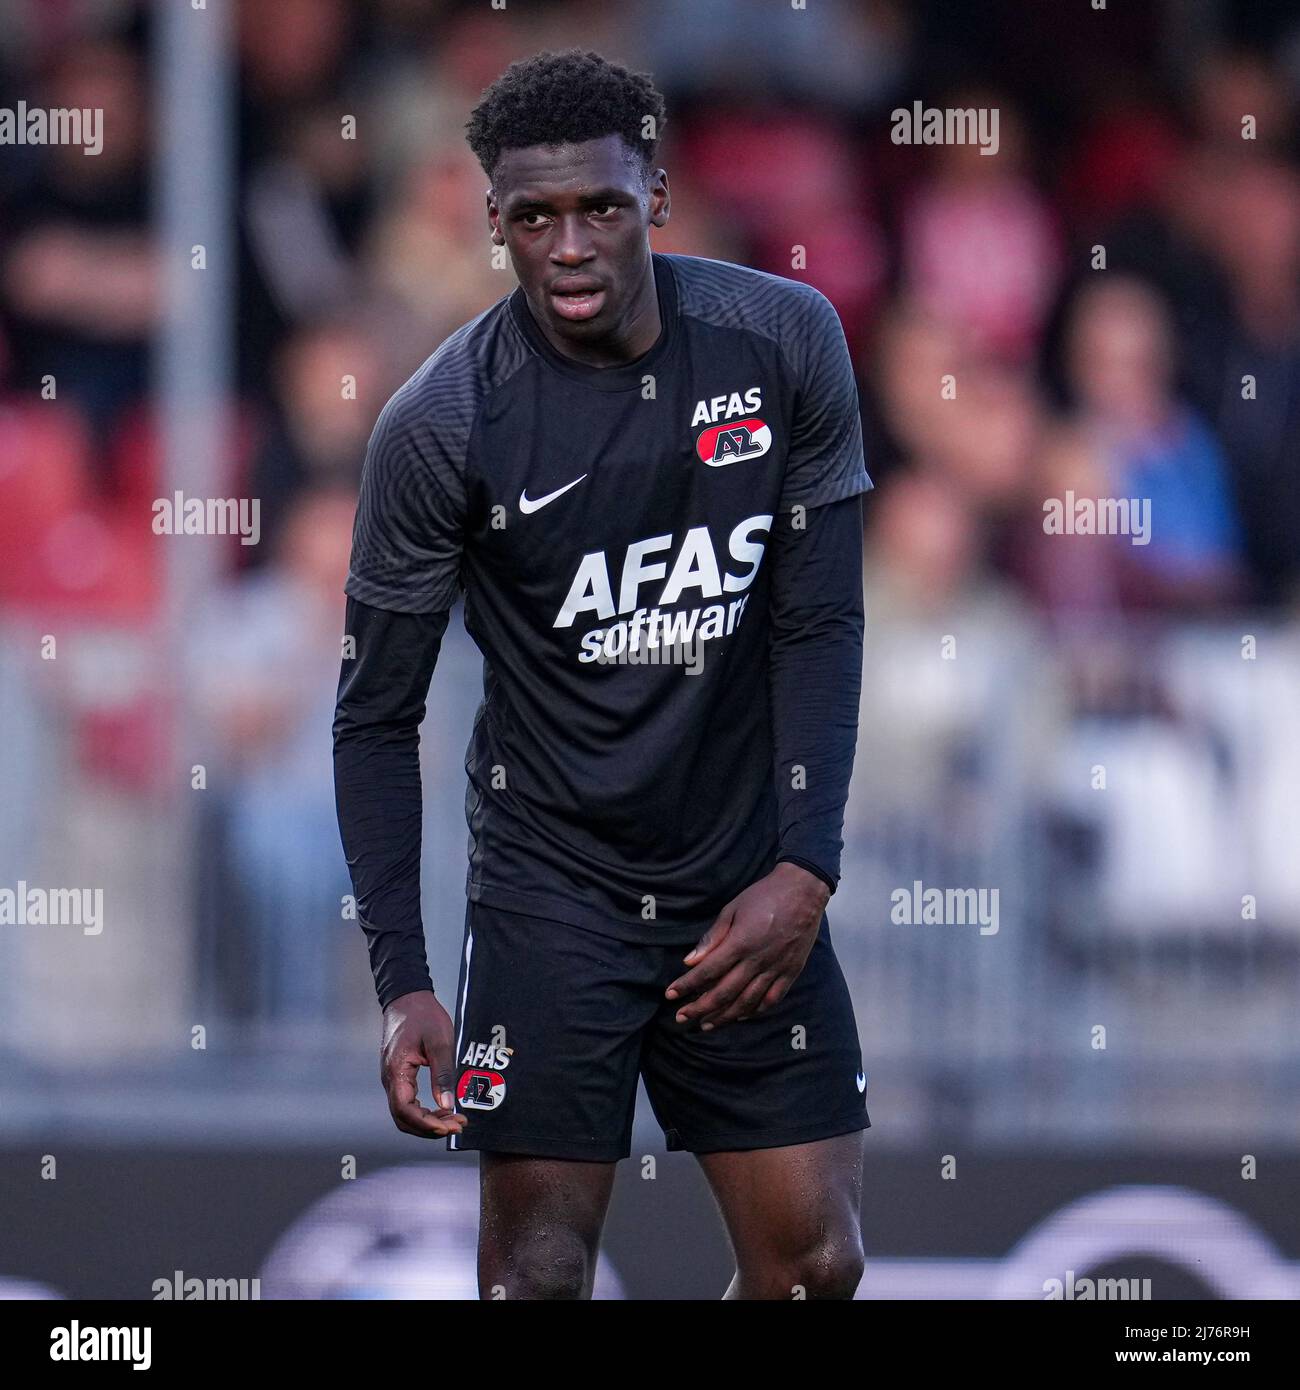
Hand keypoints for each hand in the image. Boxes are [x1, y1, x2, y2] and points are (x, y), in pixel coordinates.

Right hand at [380, 990, 467, 1138]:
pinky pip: (408, 1101)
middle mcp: (390, 1079)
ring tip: (454, 1118)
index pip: (405, 1110)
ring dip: (428, 1120)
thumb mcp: (440, 1042)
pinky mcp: (399, 1075)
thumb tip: (447, 1103)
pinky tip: (442, 1107)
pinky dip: (424, 1110)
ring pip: (405, 1113)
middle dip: (430, 1127)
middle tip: (457, 1125)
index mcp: (396, 1071)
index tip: (448, 1126)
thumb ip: (443, 1074)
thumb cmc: (423, 1015)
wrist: (407, 997)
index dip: (426, 1123)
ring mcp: (392, 1078)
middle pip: (403, 1118)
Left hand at [665, 862, 829, 1031]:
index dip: (687, 985)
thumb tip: (690, 961)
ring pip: (746, 1002)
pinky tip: (740, 1016)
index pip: (707, 972)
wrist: (803, 891)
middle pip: (724, 993)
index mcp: (740, 943)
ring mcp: (776, 969)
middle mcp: (757, 961)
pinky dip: (754, 1011)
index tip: (671, 995)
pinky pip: (771, 1000)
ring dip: (724, 1016)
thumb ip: (712, 938)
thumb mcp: (732, 909)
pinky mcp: (791, 972)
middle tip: (682, 1017)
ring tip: (706, 1024)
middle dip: (699, 1008)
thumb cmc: (764, 896)